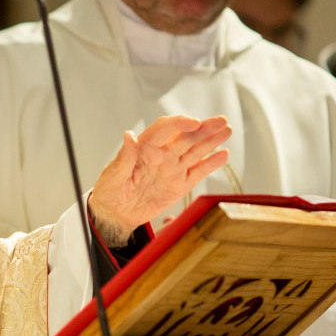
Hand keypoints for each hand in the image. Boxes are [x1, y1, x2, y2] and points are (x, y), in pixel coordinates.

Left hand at [87, 115, 231, 245]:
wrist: (115, 214)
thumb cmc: (109, 192)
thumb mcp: (112, 175)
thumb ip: (124, 157)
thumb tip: (129, 135)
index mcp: (144, 148)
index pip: (164, 130)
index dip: (179, 124)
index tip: (193, 122)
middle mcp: (161, 154)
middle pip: (185, 137)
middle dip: (204, 128)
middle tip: (220, 121)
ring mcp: (172, 168)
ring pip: (195, 151)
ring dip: (211, 141)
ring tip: (226, 130)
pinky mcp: (180, 184)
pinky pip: (198, 172)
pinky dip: (211, 164)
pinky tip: (223, 154)